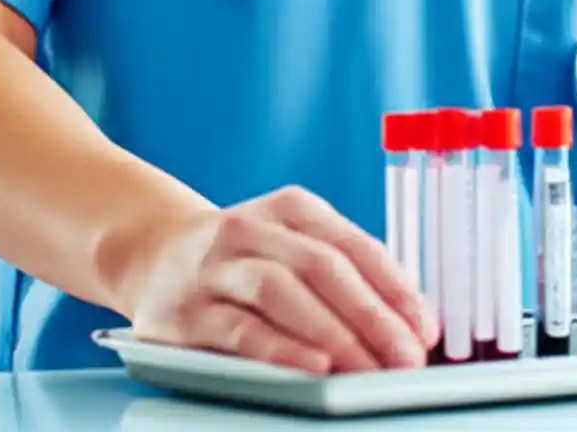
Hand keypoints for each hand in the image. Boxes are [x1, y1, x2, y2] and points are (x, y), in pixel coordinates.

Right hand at [126, 186, 438, 374]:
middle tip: (406, 358)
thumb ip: (343, 275)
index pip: (355, 246)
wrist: (151, 255)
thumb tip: (407, 326)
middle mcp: (251, 229)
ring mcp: (214, 267)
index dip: (396, 289)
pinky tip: (314, 366)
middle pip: (323, 267)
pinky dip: (280, 348)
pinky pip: (238, 329)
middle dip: (373, 316)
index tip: (425, 329)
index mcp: (292, 209)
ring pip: (281, 291)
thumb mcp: (292, 247)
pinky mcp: (184, 310)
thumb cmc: (243, 261)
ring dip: (332, 331)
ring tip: (368, 367)